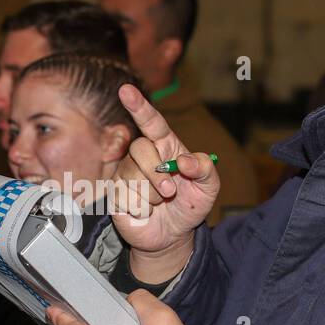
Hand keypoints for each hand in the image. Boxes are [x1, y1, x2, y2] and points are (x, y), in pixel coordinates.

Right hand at [108, 84, 217, 279]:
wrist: (174, 234)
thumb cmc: (190, 204)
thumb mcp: (209, 187)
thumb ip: (205, 169)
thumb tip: (185, 162)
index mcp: (165, 146)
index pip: (151, 121)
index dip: (138, 105)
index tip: (126, 90)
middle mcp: (143, 155)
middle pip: (140, 149)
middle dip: (158, 174)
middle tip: (171, 192)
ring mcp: (126, 173)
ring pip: (134, 177)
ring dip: (153, 196)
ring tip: (159, 203)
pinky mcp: (115, 193)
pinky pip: (125, 196)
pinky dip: (142, 209)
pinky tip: (146, 211)